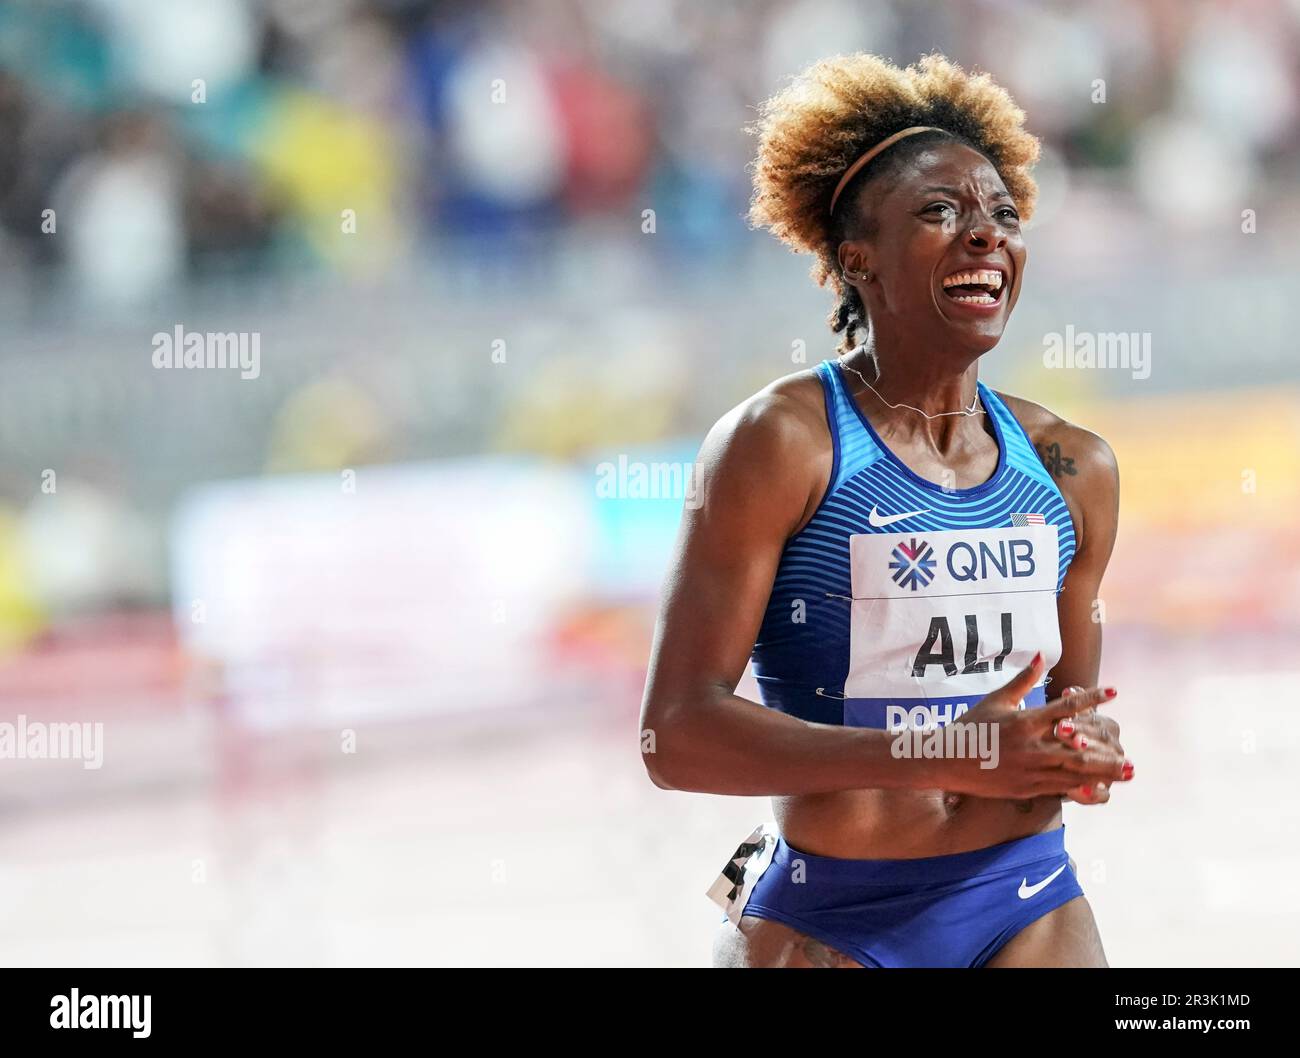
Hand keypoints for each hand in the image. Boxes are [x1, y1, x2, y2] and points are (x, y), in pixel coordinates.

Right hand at [933, 653, 1131, 798]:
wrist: (947, 759)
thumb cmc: (971, 726)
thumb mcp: (997, 700)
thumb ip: (1023, 680)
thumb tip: (1041, 656)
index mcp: (1025, 721)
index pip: (1065, 707)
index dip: (1091, 699)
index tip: (1114, 692)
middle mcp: (1031, 746)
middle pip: (1078, 750)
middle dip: (1106, 753)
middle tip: (1130, 754)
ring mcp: (1029, 769)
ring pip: (1073, 772)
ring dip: (1102, 773)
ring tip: (1125, 774)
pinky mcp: (1025, 787)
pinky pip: (1058, 789)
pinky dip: (1081, 788)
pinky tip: (1099, 789)